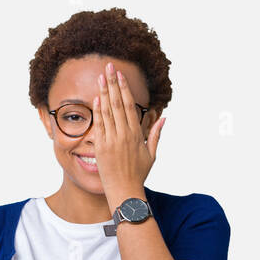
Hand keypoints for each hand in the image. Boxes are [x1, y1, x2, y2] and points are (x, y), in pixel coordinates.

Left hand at [92, 62, 164, 208]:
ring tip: (101, 77)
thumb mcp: (151, 154)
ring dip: (104, 92)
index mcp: (136, 134)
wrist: (125, 192)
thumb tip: (163, 118)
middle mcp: (124, 135)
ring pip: (107, 111)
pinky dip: (97, 111)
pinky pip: (99, 125)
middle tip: (109, 67)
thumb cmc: (139, 174)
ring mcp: (111, 140)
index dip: (124, 89)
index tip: (120, 75)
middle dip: (113, 84)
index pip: (129, 106)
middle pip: (117, 103)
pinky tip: (96, 98)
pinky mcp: (101, 147)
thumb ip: (156, 134)